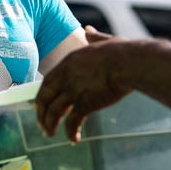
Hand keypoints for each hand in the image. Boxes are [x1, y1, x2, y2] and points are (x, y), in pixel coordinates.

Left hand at [35, 27, 131, 142]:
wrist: (130, 63)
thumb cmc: (123, 52)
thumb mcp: (104, 41)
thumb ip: (93, 38)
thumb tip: (86, 30)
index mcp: (69, 62)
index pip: (47, 82)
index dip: (42, 95)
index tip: (41, 105)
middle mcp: (66, 76)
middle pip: (45, 97)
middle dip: (41, 113)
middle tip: (42, 124)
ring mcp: (73, 90)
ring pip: (54, 112)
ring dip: (50, 125)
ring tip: (50, 134)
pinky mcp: (84, 103)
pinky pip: (72, 122)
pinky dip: (70, 132)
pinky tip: (74, 139)